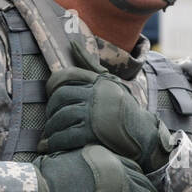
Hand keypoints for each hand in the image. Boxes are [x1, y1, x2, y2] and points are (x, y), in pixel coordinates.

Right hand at [33, 144, 175, 191]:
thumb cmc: (42, 182)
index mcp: (103, 155)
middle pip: (143, 183)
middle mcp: (116, 167)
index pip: (130, 167)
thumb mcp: (62, 164)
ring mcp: (121, 187)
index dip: (140, 180)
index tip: (146, 189)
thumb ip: (78, 168)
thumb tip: (76, 175)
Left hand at [37, 67, 173, 171]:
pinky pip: (64, 136)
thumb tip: (72, 44)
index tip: (52, 97)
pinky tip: (52, 147)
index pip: (64, 78)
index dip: (52, 87)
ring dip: (51, 130)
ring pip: (59, 119)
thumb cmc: (124, 109)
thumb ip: (89, 64)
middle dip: (51, 112)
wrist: (142, 136)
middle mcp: (95, 95)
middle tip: (50, 122)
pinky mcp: (91, 133)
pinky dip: (55, 142)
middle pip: (59, 99)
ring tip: (48, 138)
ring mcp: (93, 114)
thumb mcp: (110, 83)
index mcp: (98, 81)